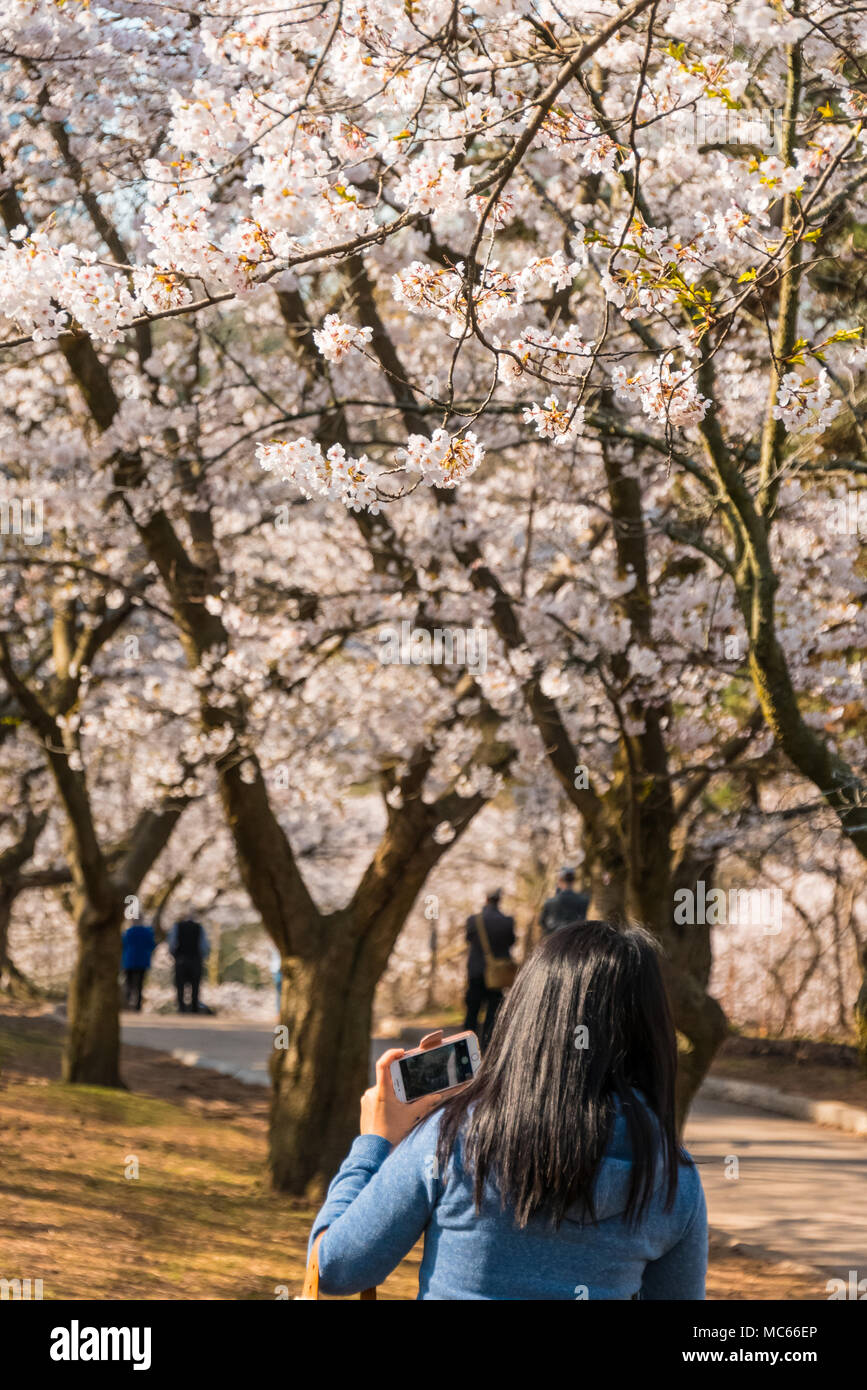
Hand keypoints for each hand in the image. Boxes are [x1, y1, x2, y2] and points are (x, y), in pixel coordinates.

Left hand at [360, 1030, 446, 1144]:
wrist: (374, 1150)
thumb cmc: (392, 1133)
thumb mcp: (411, 1116)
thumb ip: (425, 1103)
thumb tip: (437, 1095)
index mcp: (382, 1091)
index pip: (383, 1064)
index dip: (391, 1054)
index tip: (402, 1053)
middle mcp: (372, 1092)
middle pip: (387, 1078)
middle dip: (398, 1081)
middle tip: (408, 1088)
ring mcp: (367, 1099)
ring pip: (382, 1088)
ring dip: (393, 1092)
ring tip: (401, 1106)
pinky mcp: (365, 1105)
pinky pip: (376, 1096)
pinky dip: (386, 1099)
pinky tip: (392, 1112)